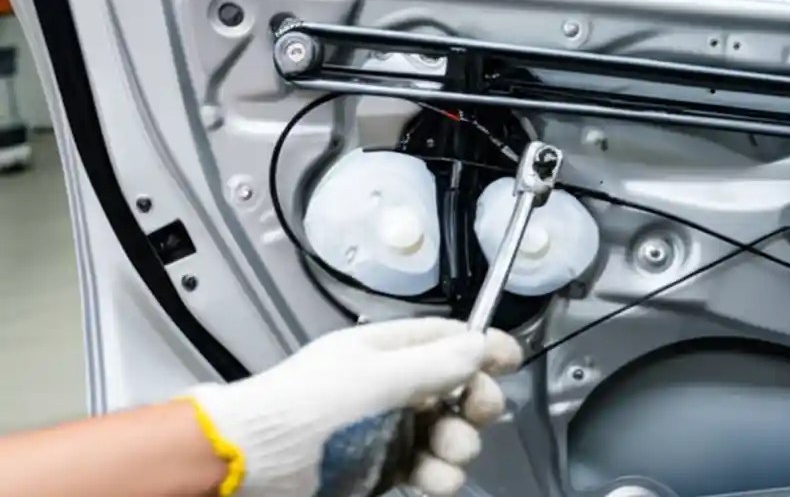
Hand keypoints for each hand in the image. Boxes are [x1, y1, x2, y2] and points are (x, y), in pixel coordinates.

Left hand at [185, 318, 521, 496]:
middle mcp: (387, 387)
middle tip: (478, 412)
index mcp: (383, 351)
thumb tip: (482, 344)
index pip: (445, 339)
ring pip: (444, 434)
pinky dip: (436, 476)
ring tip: (448, 455)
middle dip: (474, 402)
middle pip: (454, 389)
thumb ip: (435, 364)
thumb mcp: (376, 377)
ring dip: (457, 445)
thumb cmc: (303, 410)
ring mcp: (384, 431)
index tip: (510, 360)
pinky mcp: (380, 472)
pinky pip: (424, 470)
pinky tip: (433, 481)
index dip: (480, 347)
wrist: (248, 466)